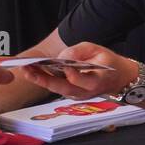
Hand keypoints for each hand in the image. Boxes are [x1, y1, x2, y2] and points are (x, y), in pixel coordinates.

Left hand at [20, 42, 134, 99]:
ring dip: (40, 80)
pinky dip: (45, 81)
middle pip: (63, 88)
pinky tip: (34, 72)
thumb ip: (80, 51)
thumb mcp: (97, 49)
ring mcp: (79, 95)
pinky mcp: (73, 95)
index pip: (80, 80)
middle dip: (43, 79)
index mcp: (97, 80)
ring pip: (57, 90)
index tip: (58, 64)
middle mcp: (87, 91)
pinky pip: (57, 89)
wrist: (119, 77)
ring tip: (26, 69)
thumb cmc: (108, 62)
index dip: (69, 73)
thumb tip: (61, 57)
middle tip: (28, 69)